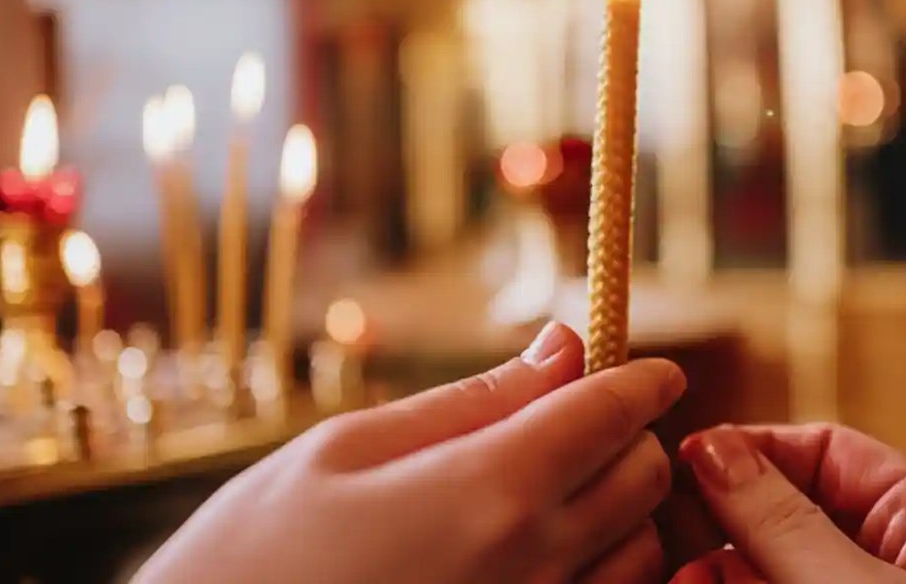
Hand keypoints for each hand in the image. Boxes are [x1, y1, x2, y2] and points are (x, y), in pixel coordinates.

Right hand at [135, 323, 686, 583]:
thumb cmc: (257, 551)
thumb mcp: (348, 451)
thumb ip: (470, 399)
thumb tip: (564, 344)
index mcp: (487, 492)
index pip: (611, 414)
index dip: (640, 378)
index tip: (648, 368)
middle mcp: (532, 567)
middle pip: (643, 478)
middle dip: (627, 435)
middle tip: (575, 420)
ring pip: (640, 552)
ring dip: (620, 508)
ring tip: (552, 491)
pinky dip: (601, 571)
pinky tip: (541, 553)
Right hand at [670, 424, 905, 582]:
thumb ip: (787, 525)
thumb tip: (713, 447)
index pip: (835, 455)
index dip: (759, 449)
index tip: (691, 458)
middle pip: (797, 517)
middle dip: (729, 523)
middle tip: (671, 533)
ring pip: (781, 570)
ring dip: (724, 572)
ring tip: (677, 580)